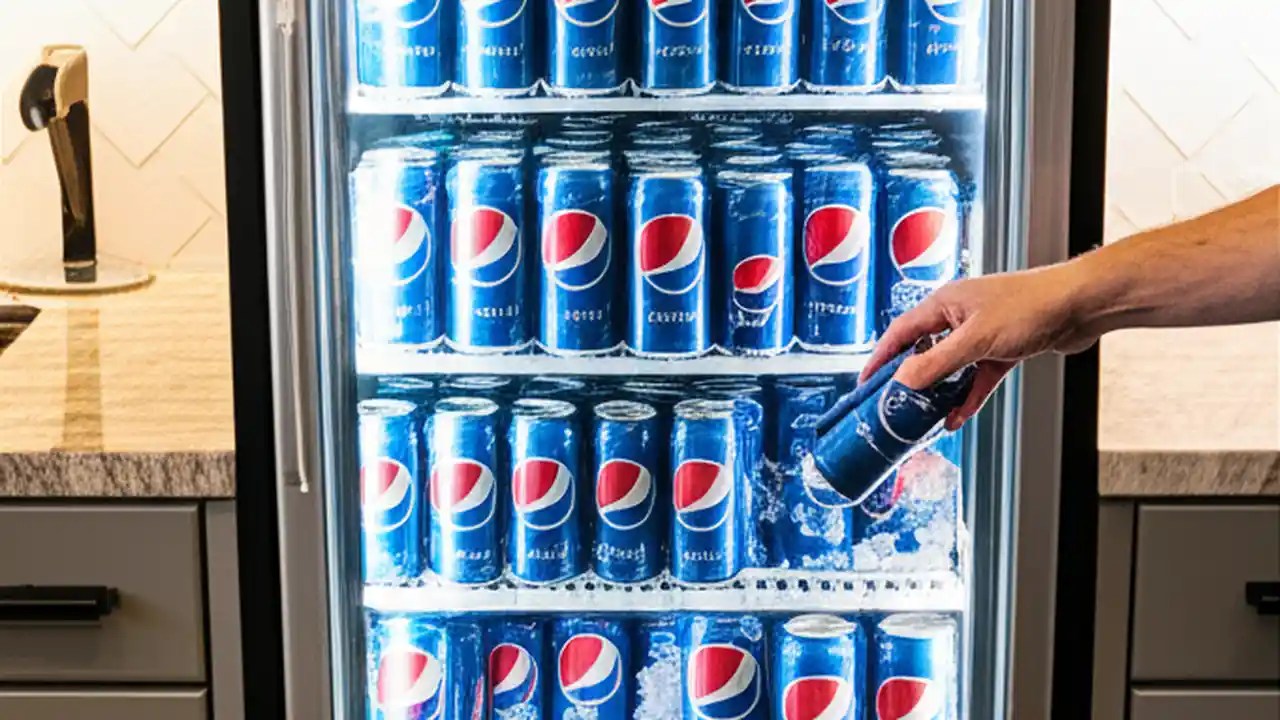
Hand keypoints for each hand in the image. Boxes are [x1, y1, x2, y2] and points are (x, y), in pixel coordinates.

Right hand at [859, 263, 1098, 429]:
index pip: (901, 332)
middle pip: (924, 351)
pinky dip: (968, 396)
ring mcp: (983, 333)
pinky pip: (977, 377)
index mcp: (945, 303)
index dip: (881, 357)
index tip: (866, 381)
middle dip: (910, 378)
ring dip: (940, 393)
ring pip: (952, 368)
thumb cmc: (1031, 306)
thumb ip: (938, 363)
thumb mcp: (976, 339)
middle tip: (892, 404)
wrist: (1082, 305)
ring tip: (923, 417)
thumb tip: (903, 381)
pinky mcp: (1004, 349)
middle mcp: (960, 316)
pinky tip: (958, 416)